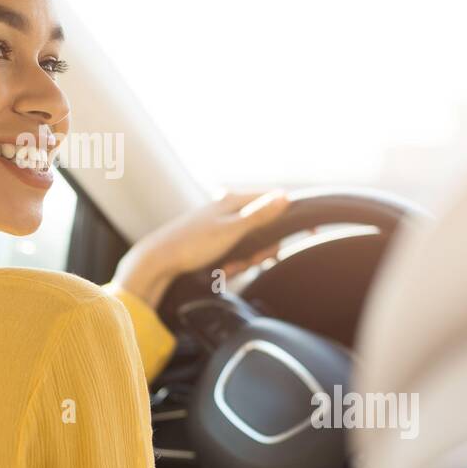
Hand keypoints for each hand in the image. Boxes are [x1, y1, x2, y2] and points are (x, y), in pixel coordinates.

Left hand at [111, 190, 289, 307]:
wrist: (157, 261)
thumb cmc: (191, 244)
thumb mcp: (231, 230)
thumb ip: (259, 215)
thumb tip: (286, 196)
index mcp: (233, 199)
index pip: (275, 200)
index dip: (292, 217)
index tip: (309, 233)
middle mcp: (228, 207)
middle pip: (263, 227)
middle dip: (261, 249)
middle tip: (250, 262)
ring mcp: (220, 223)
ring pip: (250, 243)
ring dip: (245, 260)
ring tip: (229, 267)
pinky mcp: (214, 239)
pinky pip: (235, 252)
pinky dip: (232, 263)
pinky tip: (221, 270)